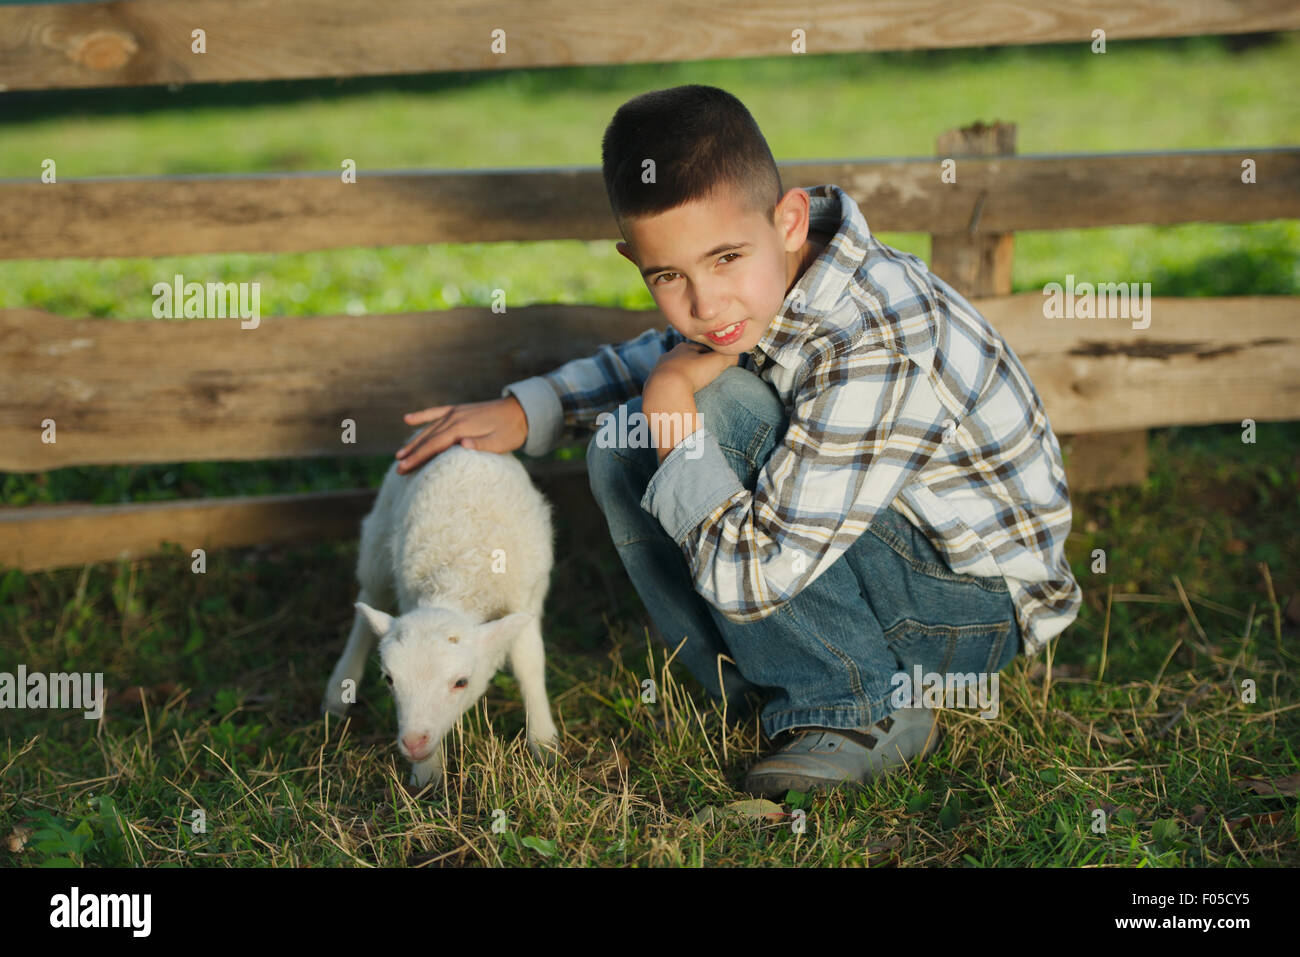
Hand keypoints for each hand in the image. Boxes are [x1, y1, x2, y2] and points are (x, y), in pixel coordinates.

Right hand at [395, 396, 527, 473]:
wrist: (521, 410)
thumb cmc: (512, 431)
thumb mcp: (500, 442)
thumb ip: (481, 445)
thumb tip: (462, 445)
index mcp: (462, 427)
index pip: (435, 445)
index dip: (418, 457)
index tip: (404, 468)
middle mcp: (455, 417)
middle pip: (428, 438)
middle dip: (412, 453)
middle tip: (398, 469)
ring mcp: (456, 412)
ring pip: (429, 428)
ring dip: (414, 441)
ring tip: (400, 454)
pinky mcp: (459, 410)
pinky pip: (436, 413)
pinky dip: (422, 416)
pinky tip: (407, 419)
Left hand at [645, 340, 739, 395]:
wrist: (665, 391)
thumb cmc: (692, 374)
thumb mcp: (716, 362)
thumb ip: (728, 356)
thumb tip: (736, 355)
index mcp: (682, 348)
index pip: (700, 349)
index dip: (711, 356)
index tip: (718, 365)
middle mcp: (668, 357)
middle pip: (686, 361)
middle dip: (696, 367)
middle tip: (707, 378)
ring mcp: (658, 372)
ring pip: (675, 374)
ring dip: (684, 380)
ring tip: (694, 390)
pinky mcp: (652, 387)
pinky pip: (667, 388)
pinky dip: (674, 390)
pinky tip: (681, 397)